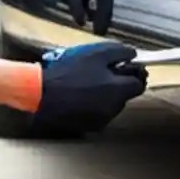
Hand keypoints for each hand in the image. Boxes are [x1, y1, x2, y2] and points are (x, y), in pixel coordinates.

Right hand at [31, 42, 147, 132]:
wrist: (40, 94)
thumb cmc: (68, 71)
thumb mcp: (96, 53)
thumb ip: (120, 52)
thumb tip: (134, 55)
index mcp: (118, 90)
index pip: (139, 84)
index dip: (133, 73)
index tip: (124, 66)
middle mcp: (113, 108)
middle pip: (125, 95)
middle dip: (118, 84)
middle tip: (101, 72)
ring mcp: (101, 120)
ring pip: (111, 104)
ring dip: (105, 94)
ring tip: (86, 83)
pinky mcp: (87, 127)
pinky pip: (97, 113)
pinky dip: (93, 105)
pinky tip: (78, 95)